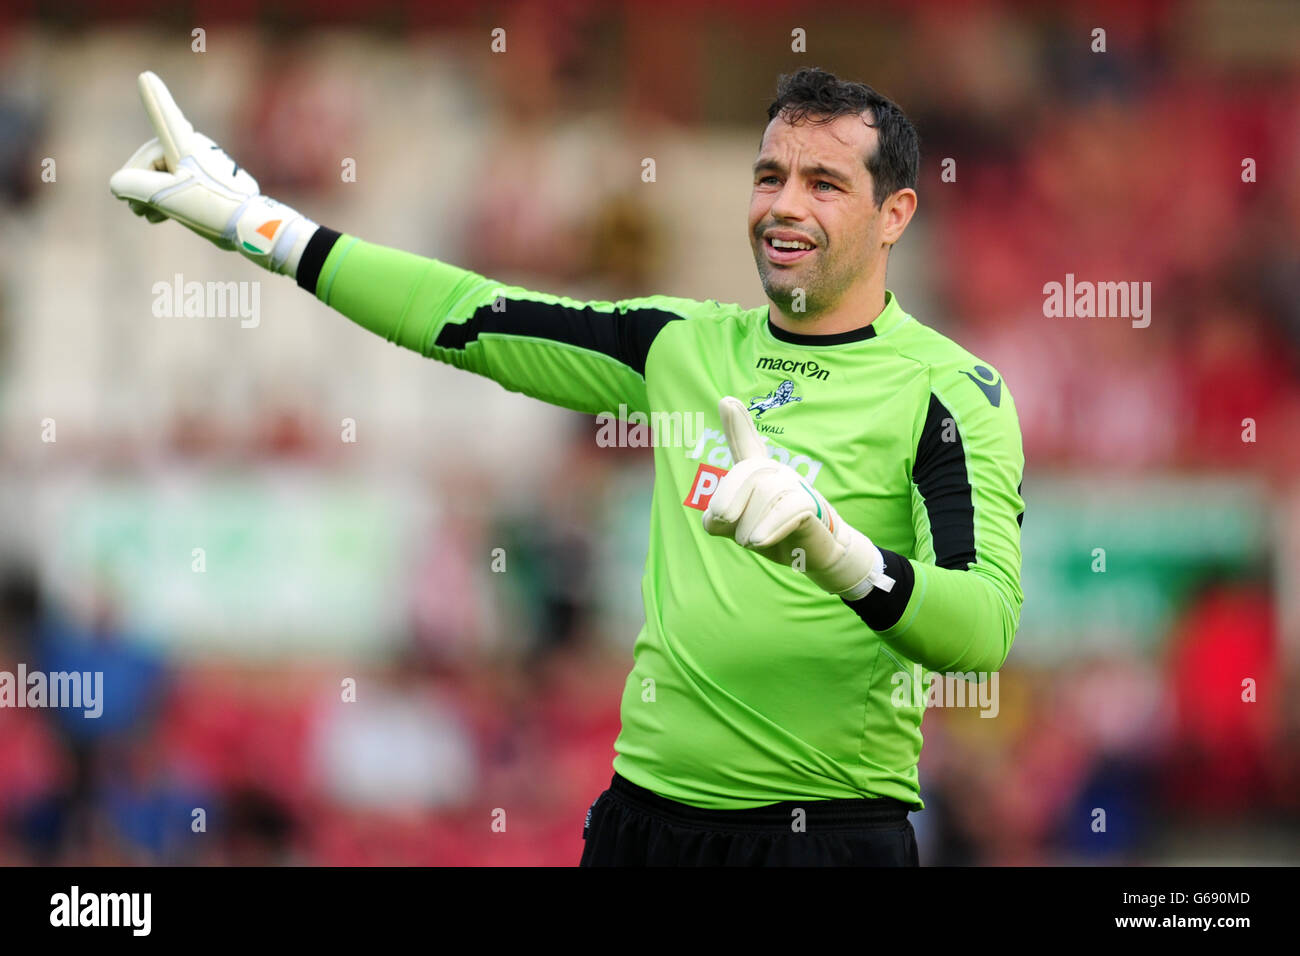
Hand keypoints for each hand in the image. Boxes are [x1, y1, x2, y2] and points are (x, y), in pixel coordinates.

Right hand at [109, 71, 313, 272]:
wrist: (250, 229)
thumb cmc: (212, 208)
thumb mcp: (166, 197)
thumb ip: (133, 186)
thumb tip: (118, 185)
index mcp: (185, 145)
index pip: (165, 117)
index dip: (154, 98)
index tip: (146, 76)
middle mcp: (192, 149)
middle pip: (149, 160)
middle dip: (137, 183)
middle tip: (136, 209)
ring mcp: (198, 165)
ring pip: (160, 175)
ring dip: (148, 195)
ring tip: (146, 215)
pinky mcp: (204, 182)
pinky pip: (174, 185)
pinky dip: (163, 200)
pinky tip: (159, 217)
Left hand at [702, 396, 893, 599]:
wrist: (817, 553)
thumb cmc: (776, 536)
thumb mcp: (738, 529)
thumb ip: (719, 520)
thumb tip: (720, 516)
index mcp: (758, 474)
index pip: (746, 445)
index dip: (737, 424)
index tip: (726, 401)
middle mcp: (777, 472)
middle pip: (746, 472)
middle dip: (726, 501)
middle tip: (726, 524)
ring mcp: (796, 484)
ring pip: (763, 494)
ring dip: (748, 529)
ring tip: (755, 541)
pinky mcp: (811, 503)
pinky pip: (785, 509)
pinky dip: (768, 528)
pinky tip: (759, 541)